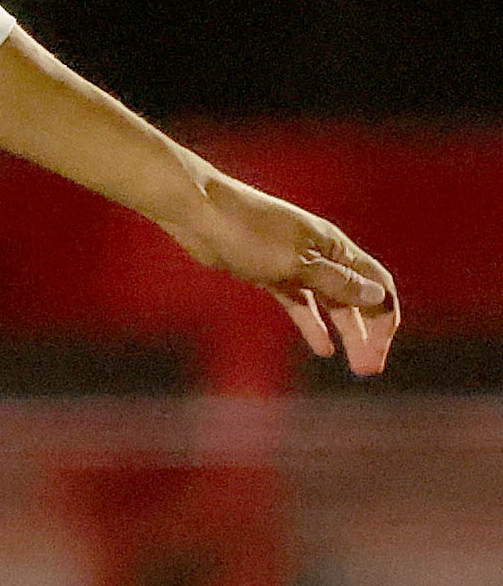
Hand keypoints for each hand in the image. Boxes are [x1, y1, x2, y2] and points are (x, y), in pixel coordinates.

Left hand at [165, 168, 399, 375]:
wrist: (201, 214)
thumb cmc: (249, 232)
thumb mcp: (297, 262)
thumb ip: (337, 281)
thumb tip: (378, 295)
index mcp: (337, 248)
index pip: (378, 284)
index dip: (384, 318)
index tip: (380, 351)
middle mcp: (323, 257)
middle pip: (357, 298)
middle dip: (367, 334)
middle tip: (369, 370)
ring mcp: (297, 266)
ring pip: (331, 304)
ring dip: (345, 334)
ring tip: (354, 366)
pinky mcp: (271, 275)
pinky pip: (300, 303)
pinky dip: (312, 324)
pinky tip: (323, 348)